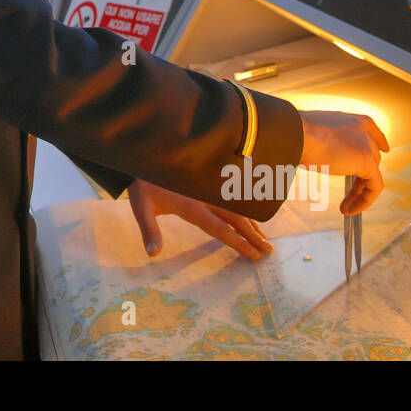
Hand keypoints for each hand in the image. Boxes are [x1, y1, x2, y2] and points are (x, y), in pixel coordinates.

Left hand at [127, 178, 273, 261]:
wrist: (144, 156)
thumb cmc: (142, 184)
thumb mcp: (141, 206)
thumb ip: (149, 229)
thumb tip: (153, 253)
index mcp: (191, 204)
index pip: (220, 227)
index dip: (238, 241)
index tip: (254, 254)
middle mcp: (203, 196)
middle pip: (234, 217)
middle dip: (252, 234)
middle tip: (268, 250)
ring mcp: (206, 189)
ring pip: (235, 207)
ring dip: (251, 223)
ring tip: (264, 238)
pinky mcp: (206, 184)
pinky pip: (229, 198)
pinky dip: (242, 210)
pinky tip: (249, 218)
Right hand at [297, 110, 389, 214]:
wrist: (296, 133)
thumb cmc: (297, 133)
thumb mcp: (315, 135)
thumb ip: (326, 142)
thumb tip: (318, 154)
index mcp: (352, 119)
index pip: (373, 131)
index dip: (380, 141)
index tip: (384, 149)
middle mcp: (363, 129)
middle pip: (372, 156)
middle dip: (362, 176)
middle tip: (350, 192)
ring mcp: (367, 145)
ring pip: (371, 174)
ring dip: (358, 193)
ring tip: (345, 208)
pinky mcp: (367, 161)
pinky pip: (374, 186)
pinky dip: (364, 200)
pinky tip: (350, 210)